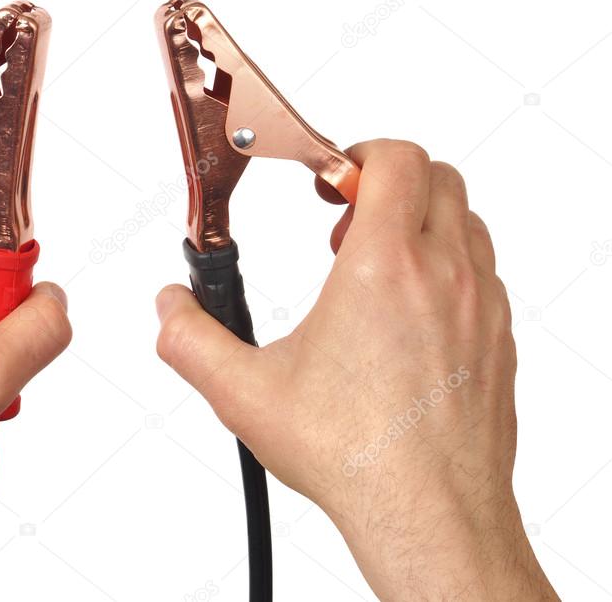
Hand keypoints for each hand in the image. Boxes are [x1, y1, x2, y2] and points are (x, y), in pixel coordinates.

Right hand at [156, 140, 556, 599]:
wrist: (430, 515)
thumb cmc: (355, 455)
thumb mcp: (245, 393)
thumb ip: (190, 340)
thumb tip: (169, 308)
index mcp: (384, 268)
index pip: (397, 160)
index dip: (357, 154)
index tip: (328, 181)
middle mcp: (444, 277)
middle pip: (437, 177)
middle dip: (386, 183)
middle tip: (344, 222)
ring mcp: (482, 308)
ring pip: (464, 223)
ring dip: (419, 223)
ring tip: (371, 269)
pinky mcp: (498, 341)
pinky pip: (483, 274)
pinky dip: (447, 268)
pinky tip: (406, 316)